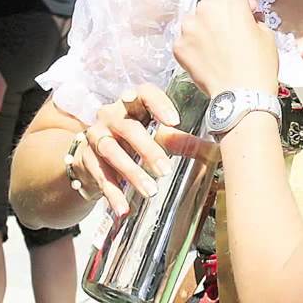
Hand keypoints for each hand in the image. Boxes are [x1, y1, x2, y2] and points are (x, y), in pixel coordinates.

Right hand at [71, 84, 215, 216]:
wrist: (93, 157)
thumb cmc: (134, 141)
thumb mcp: (156, 137)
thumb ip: (182, 141)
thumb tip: (217, 150)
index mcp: (132, 103)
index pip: (144, 93)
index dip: (159, 104)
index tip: (175, 122)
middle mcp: (110, 115)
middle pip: (129, 128)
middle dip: (148, 149)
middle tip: (166, 170)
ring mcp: (95, 136)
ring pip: (112, 152)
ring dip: (132, 173)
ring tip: (151, 191)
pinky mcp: (85, 158)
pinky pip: (100, 176)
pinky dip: (113, 194)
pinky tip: (124, 209)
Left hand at [172, 0, 276, 97]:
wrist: (242, 96)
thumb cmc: (258, 65)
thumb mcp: (266, 33)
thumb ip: (252, 16)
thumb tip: (246, 12)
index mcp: (230, 2)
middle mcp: (206, 9)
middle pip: (212, 0)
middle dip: (223, 10)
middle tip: (235, 26)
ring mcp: (189, 28)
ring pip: (197, 18)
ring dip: (207, 26)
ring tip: (220, 46)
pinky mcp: (179, 46)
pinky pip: (188, 37)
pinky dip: (197, 43)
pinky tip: (209, 56)